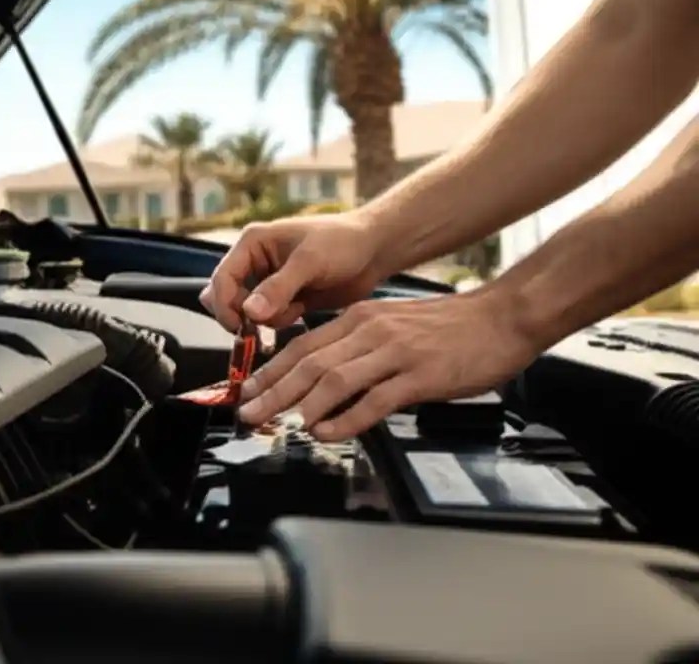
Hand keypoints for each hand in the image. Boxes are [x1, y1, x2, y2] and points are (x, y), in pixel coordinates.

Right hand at [200, 213, 386, 331]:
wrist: (374, 252)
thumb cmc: (343, 243)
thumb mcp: (310, 262)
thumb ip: (279, 287)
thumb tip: (249, 313)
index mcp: (253, 243)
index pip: (222, 279)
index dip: (225, 305)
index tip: (239, 328)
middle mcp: (255, 262)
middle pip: (228, 298)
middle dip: (243, 316)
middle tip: (260, 330)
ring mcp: (268, 282)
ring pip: (247, 312)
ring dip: (266, 320)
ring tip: (294, 311)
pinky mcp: (283, 299)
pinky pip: (268, 319)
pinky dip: (279, 322)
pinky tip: (301, 312)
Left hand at [235, 288, 541, 440]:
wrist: (503, 317)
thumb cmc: (451, 326)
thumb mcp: (393, 325)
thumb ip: (359, 346)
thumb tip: (325, 377)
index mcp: (359, 318)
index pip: (301, 346)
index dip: (269, 371)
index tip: (247, 392)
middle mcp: (370, 332)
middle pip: (307, 363)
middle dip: (272, 391)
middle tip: (248, 413)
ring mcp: (394, 353)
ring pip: (333, 380)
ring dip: (300, 406)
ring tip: (279, 425)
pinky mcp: (419, 376)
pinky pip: (373, 401)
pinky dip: (345, 419)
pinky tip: (327, 432)